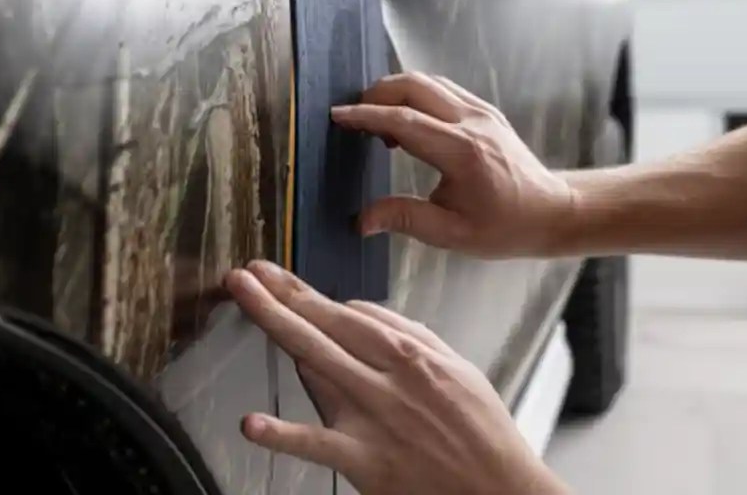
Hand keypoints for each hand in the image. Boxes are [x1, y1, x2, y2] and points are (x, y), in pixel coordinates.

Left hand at [227, 260, 569, 494]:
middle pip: (323, 328)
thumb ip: (409, 334)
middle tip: (244, 275)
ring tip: (245, 302)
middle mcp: (388, 379)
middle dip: (279, 296)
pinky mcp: (364, 461)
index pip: (344, 313)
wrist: (502, 492)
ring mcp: (373, 418)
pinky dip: (283, 435)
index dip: (302, 291)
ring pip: (316, 365)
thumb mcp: (457, 367)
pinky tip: (252, 423)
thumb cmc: (482, 433)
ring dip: (275, 327)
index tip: (272, 273)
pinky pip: (317, 444)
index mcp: (411, 355)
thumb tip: (361, 310)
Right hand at [331, 73, 575, 256]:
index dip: (366, 116)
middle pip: (413, 86)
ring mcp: (480, 112)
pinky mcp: (484, 110)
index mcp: (462, 153)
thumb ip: (404, 219)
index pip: (404, 122)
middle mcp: (472, 123)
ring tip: (377, 124)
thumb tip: (361, 220)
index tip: (338, 116)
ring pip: (427, 81)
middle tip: (354, 118)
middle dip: (376, 95)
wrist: (552, 211)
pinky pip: (441, 88)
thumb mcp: (452, 233)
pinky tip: (405, 123)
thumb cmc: (505, 227)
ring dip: (395, 92)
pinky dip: (414, 95)